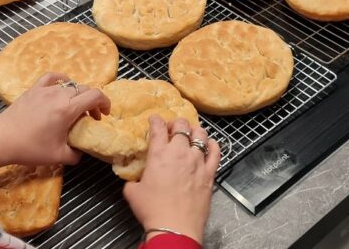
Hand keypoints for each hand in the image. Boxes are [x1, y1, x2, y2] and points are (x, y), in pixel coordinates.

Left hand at [0, 72, 109, 167]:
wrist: (2, 140)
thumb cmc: (30, 148)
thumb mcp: (58, 156)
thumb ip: (76, 154)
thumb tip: (83, 151)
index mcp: (68, 109)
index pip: (95, 96)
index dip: (105, 102)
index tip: (105, 114)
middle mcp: (59, 94)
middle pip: (84, 90)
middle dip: (92, 102)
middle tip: (91, 117)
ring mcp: (45, 90)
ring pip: (70, 85)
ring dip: (78, 95)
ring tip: (75, 108)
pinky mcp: (34, 89)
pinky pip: (52, 77)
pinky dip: (61, 80)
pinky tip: (62, 86)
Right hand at [123, 116, 219, 244]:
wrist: (175, 228)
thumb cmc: (152, 210)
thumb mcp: (133, 192)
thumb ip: (132, 180)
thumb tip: (133, 180)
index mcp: (159, 153)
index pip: (158, 127)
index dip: (156, 120)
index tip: (155, 120)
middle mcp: (180, 152)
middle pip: (182, 125)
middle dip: (176, 124)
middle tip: (173, 130)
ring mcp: (197, 161)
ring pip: (200, 134)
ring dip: (194, 131)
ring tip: (191, 135)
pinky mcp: (210, 173)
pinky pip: (216, 152)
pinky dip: (213, 145)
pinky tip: (210, 145)